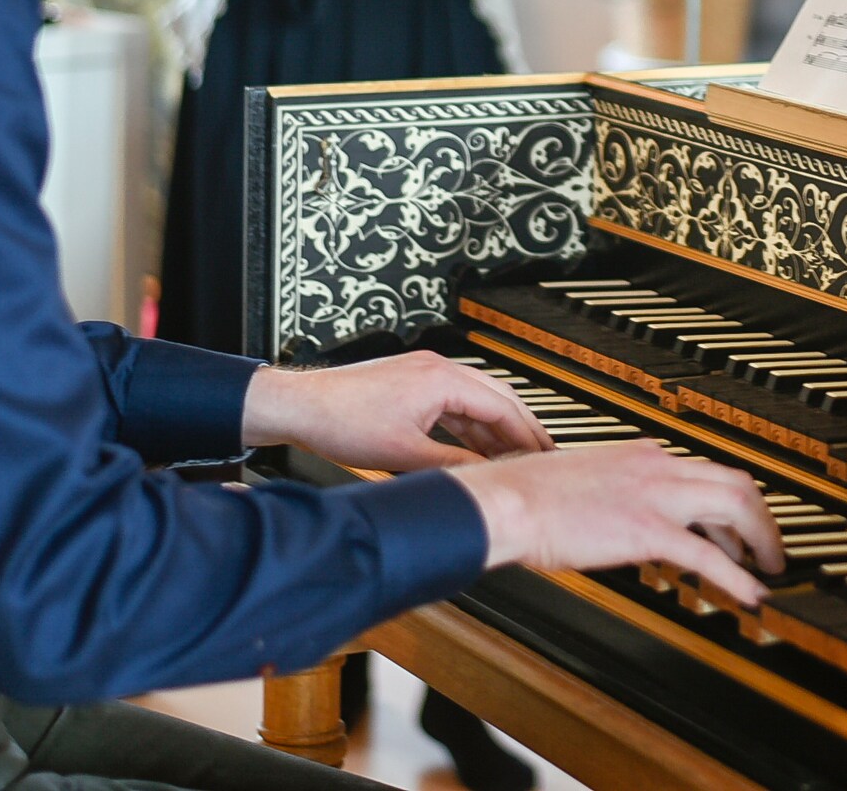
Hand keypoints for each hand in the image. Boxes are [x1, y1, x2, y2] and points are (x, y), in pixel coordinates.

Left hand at [240, 350, 552, 471]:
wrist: (300, 405)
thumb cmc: (340, 421)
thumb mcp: (403, 454)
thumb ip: (452, 466)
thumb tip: (485, 479)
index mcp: (442, 379)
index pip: (502, 407)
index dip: (527, 435)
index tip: (545, 456)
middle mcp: (438, 368)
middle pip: (497, 397)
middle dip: (522, 428)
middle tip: (544, 454)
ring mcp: (425, 373)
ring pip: (476, 400)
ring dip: (496, 427)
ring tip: (515, 455)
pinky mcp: (413, 382)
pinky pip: (455, 402)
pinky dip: (471, 425)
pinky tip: (477, 446)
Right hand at [449, 439, 785, 606]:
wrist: (508, 501)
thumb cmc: (530, 496)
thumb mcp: (586, 482)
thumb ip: (617, 492)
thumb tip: (626, 515)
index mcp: (642, 455)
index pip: (707, 470)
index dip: (734, 500)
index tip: (739, 524)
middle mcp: (657, 467)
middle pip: (736, 482)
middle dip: (762, 517)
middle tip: (769, 547)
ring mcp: (656, 496)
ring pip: (735, 506)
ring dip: (760, 539)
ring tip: (768, 568)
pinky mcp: (647, 530)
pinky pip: (708, 556)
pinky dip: (738, 576)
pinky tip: (750, 594)